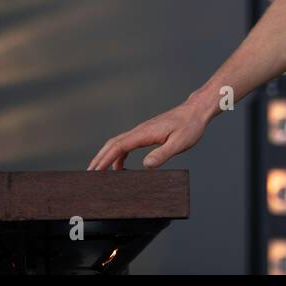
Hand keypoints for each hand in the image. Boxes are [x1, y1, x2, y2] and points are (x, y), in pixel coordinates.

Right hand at [87, 95, 209, 170]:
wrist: (196, 111)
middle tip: (89, 175)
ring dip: (107, 157)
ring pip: (118, 143)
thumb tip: (146, 166)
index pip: (118, 147)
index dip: (104, 160)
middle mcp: (140, 131)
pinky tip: (120, 167)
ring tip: (100, 174)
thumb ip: (162, 154)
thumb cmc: (190, 126)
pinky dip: (119, 155)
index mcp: (144, 133)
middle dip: (99, 159)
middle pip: (112, 144)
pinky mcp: (146, 133)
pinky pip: (127, 144)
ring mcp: (142, 131)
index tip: (94, 172)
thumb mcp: (180, 143)